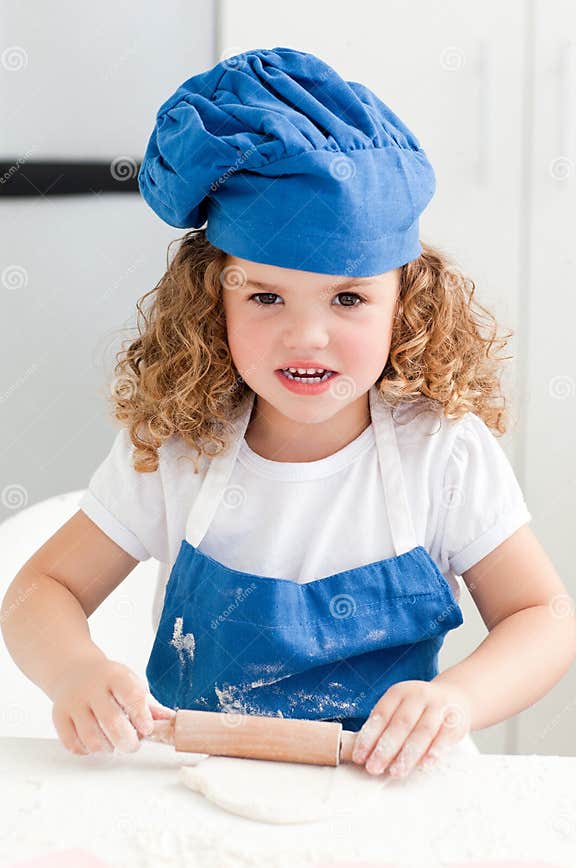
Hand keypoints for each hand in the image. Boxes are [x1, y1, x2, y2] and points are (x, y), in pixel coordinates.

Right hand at [51, 655, 175, 755]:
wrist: (73, 670)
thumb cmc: (107, 680)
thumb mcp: (130, 683)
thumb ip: (149, 704)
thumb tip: (170, 720)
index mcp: (114, 675)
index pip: (131, 695)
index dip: (141, 715)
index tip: (147, 729)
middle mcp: (91, 688)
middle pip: (111, 721)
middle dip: (127, 740)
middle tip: (132, 744)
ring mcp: (73, 703)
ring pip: (92, 738)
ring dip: (108, 748)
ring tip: (113, 743)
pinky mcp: (59, 717)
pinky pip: (74, 744)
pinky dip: (88, 750)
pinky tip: (96, 742)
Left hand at [351, 679, 471, 778]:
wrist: (454, 696)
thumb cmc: (420, 708)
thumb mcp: (400, 708)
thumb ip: (385, 726)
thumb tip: (366, 753)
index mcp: (399, 692)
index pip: (381, 715)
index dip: (369, 736)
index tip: (359, 757)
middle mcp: (418, 696)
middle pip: (400, 724)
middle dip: (385, 749)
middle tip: (373, 768)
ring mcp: (438, 707)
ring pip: (422, 732)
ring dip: (408, 754)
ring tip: (396, 772)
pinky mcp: (455, 719)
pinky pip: (444, 736)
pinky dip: (435, 751)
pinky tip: (425, 765)